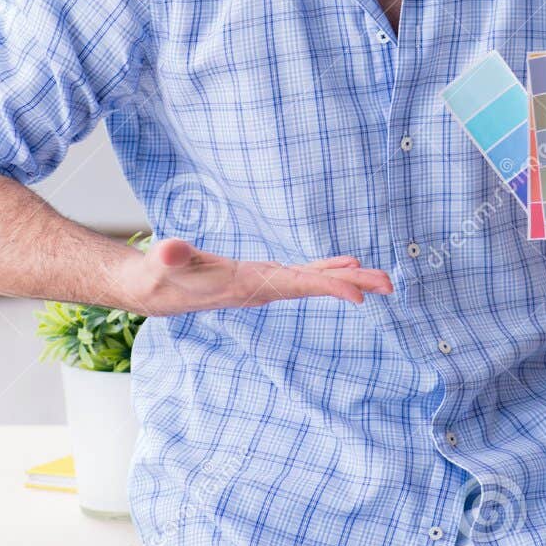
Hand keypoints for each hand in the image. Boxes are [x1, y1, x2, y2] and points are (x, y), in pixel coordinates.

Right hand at [123, 238, 394, 316]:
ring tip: (381, 279)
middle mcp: (263, 288)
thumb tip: (172, 250)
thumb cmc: (159, 276)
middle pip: (315, 285)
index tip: (360, 295)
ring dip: (347, 279)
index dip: (327, 286)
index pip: (295, 285)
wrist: (155, 291)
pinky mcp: (261, 277)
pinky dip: (326, 269)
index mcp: (248, 285)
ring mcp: (264, 284)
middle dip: (352, 285)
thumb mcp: (161, 263)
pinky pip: (302, 274)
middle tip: (390, 285)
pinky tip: (347, 266)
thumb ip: (168, 256)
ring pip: (313, 280)